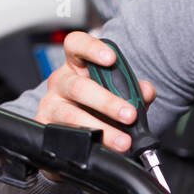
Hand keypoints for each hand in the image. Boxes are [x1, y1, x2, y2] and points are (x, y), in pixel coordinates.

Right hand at [36, 31, 156, 181]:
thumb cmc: (98, 107)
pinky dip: (86, 144)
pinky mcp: (47, 130)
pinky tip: (101, 149)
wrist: (79, 135)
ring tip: (122, 141)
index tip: (111, 58)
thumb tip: (146, 91)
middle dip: (106, 102)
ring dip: (101, 129)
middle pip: (78, 87)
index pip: (76, 45)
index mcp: (77, 66)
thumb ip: (135, 91)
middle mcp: (60, 82)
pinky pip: (66, 138)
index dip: (91, 48)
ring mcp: (51, 106)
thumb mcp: (119, 94)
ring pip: (71, 115)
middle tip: (129, 115)